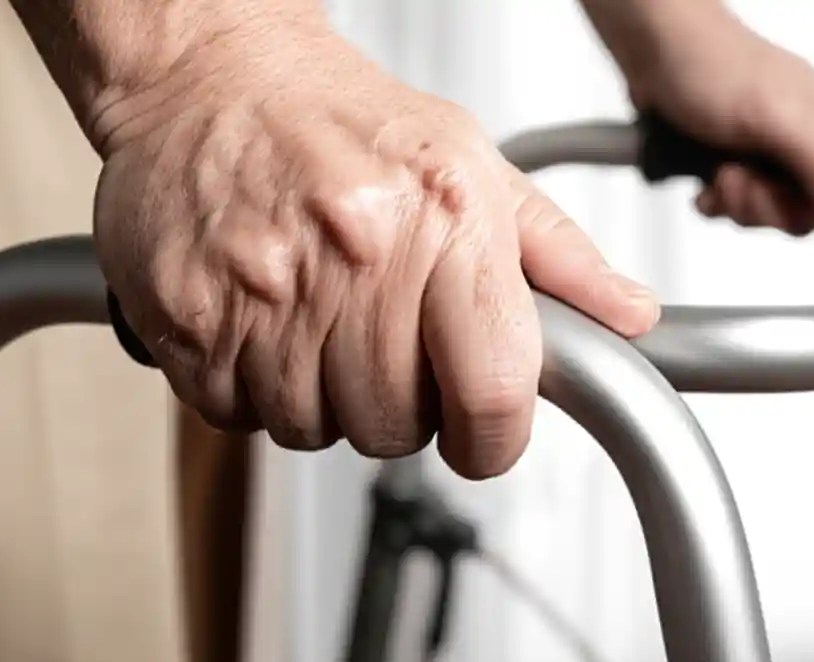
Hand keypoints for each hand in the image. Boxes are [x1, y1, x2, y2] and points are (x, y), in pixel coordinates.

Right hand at [92, 25, 660, 478]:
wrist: (208, 70)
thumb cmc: (339, 115)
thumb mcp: (470, 161)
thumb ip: (557, 252)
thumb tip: (629, 316)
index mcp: (439, 218)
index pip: (492, 390)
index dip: (495, 440)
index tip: (485, 438)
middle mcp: (352, 256)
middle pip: (396, 426)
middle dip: (401, 407)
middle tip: (383, 345)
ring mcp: (261, 291)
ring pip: (314, 427)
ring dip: (324, 398)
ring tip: (318, 320)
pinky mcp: (184, 317)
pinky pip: (237, 412)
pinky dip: (254, 387)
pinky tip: (264, 323)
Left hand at [615, 8, 813, 234]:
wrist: (655, 51)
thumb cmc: (713, 64)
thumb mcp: (777, 117)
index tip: (797, 198)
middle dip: (771, 206)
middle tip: (744, 175)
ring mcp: (779, 155)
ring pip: (775, 215)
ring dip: (740, 203)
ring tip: (722, 170)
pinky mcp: (743, 164)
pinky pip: (741, 209)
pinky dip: (719, 202)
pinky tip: (706, 180)